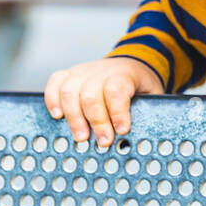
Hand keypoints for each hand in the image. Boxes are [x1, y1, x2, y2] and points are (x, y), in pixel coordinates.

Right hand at [44, 57, 164, 147]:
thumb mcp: (152, 94)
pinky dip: (52, 99)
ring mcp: (84, 71)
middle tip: (103, 141)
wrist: (132, 63)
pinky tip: (58, 116)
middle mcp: (102, 70)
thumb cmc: (140, 85)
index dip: (118, 112)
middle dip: (97, 121)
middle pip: (92, 94)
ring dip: (74, 116)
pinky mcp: (70, 74)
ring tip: (81, 136)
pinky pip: (55, 81)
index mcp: (125, 73)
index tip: (122, 130)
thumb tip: (139, 136)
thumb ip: (146, 110)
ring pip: (70, 90)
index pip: (117, 90)